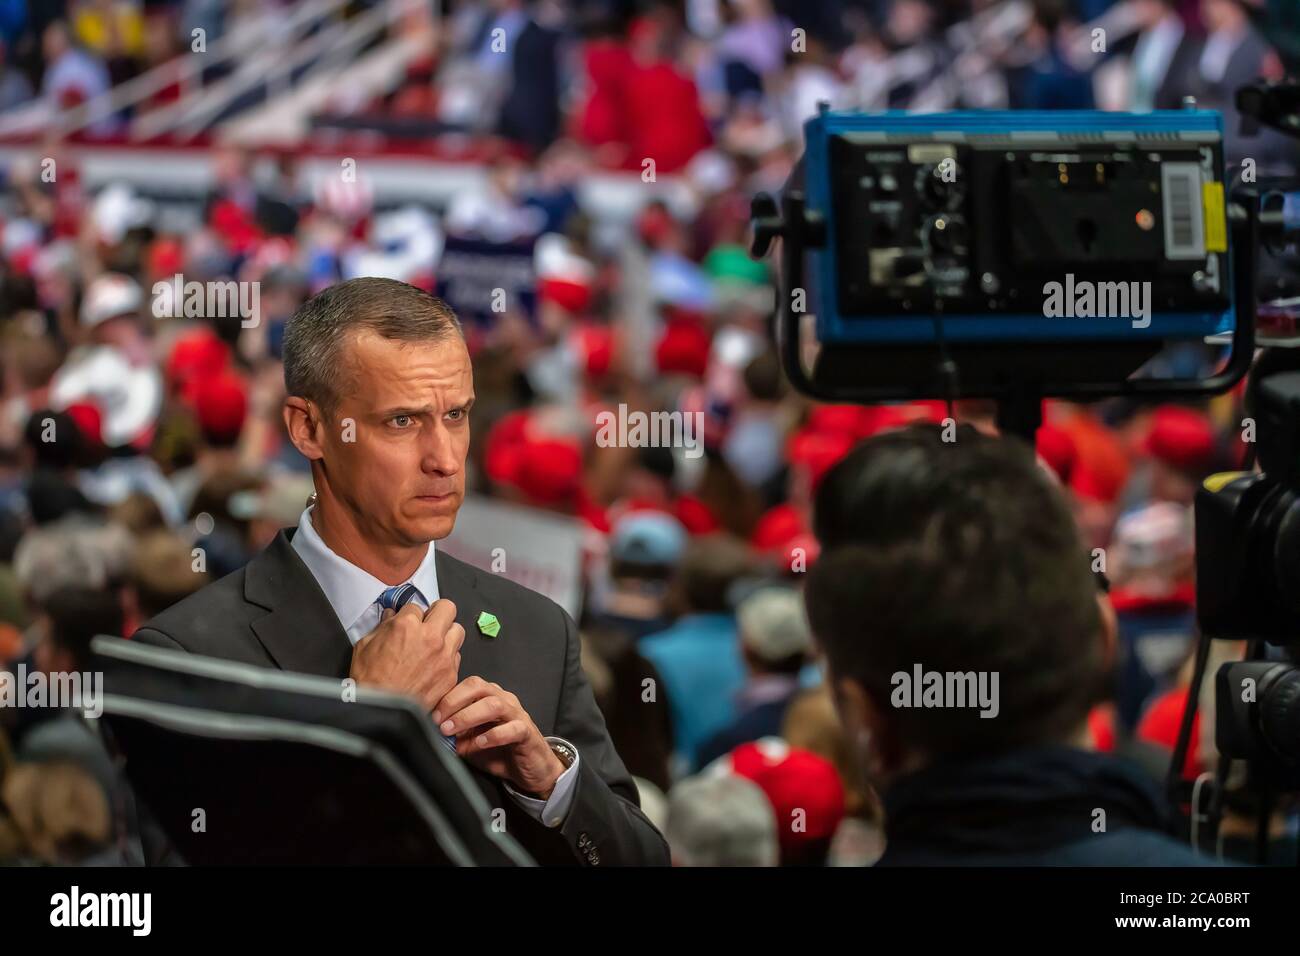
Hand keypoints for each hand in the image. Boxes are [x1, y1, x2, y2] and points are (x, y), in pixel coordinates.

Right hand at [348, 599, 463, 712]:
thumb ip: (382, 626)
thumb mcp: (365, 646)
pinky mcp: (450, 674)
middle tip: (429, 622)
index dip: (410, 614)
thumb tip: (390, 616)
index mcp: (406, 625)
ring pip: (458, 630)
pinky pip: (457, 656)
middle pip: (447, 608)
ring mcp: (443, 655)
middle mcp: (430, 637)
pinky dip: (448, 657)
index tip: (408, 622)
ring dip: (447, 633)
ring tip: (435, 643)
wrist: (381, 712)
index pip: (416, 605)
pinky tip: (435, 664)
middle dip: (437, 613)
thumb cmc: (370, 682)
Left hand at [433, 677, 565, 798]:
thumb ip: (454, 735)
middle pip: (479, 687)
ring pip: (494, 704)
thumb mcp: (470, 742)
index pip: (467, 685)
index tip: (430, 714)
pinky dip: (494, 735)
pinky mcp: (527, 733)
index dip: (447, 697)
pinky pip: (512, 728)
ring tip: (452, 731)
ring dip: (468, 716)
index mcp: (489, 697)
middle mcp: (504, 700)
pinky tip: (480, 743)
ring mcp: (517, 715)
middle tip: (439, 722)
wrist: (531, 769)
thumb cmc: (499, 752)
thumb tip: (431, 733)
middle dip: (454, 702)